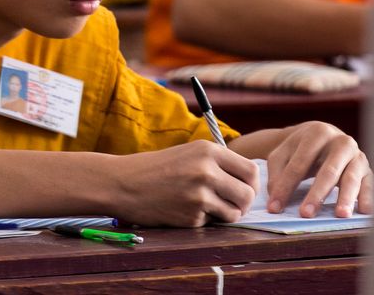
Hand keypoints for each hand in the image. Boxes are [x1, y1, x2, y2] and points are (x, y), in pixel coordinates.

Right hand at [113, 140, 259, 226]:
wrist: (122, 183)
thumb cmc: (155, 168)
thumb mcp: (188, 154)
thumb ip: (217, 164)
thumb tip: (249, 183)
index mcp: (208, 150)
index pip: (251, 170)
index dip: (251, 184)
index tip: (243, 190)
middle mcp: (207, 170)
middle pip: (247, 195)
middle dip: (241, 204)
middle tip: (229, 204)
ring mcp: (199, 194)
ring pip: (234, 213)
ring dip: (224, 214)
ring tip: (204, 206)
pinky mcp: (191, 216)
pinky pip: (211, 223)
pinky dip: (201, 220)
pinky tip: (182, 209)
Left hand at [266, 121, 373, 217]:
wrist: (323, 136)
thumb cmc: (299, 149)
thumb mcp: (282, 154)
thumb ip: (276, 175)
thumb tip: (275, 201)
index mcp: (317, 133)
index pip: (299, 163)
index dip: (286, 186)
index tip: (275, 207)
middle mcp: (341, 142)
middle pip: (328, 171)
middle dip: (316, 194)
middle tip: (305, 214)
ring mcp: (357, 156)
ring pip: (351, 178)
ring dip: (346, 197)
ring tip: (340, 215)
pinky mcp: (367, 170)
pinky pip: (370, 185)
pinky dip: (368, 198)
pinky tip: (365, 211)